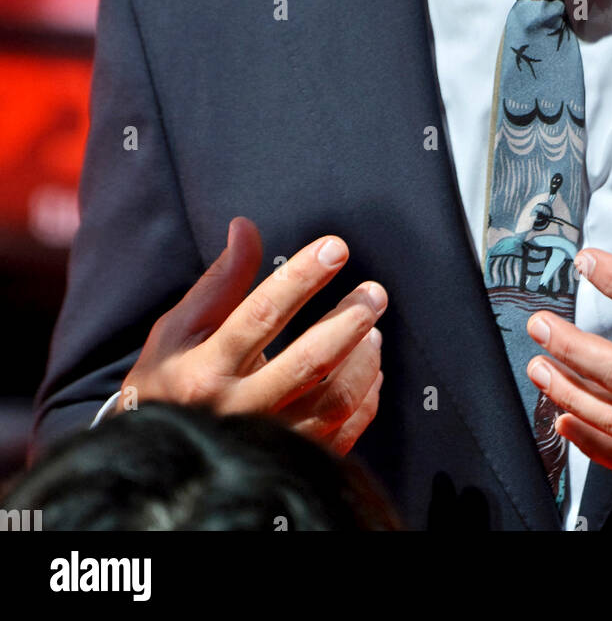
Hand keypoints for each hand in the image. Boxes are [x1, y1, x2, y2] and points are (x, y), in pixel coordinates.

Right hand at [114, 217, 386, 454]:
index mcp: (204, 370)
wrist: (158, 459)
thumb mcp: (179, 327)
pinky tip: (369, 368)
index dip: (301, 278)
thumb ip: (220, 280)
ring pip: (331, 402)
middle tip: (373, 293)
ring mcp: (265, 443)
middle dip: (347, 322)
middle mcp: (237, 410)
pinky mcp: (288, 463)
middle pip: (306, 364)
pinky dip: (365, 397)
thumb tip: (246, 227)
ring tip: (371, 326)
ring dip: (362, 360)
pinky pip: (342, 433)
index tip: (334, 248)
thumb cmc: (168, 381)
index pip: (261, 316)